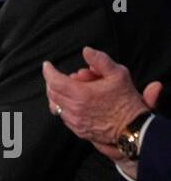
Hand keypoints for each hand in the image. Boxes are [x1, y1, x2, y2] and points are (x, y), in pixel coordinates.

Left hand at [43, 47, 161, 156]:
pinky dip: (65, 107)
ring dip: (59, 95)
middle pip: (52, 93)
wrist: (133, 127)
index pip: (55, 81)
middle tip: (59, 75)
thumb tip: (86, 51)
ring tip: (72, 88)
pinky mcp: (77, 130)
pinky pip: (63, 116)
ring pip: (55, 106)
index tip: (47, 65)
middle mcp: (74, 109)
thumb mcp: (118, 74)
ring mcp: (74, 121)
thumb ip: (100, 60)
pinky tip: (77, 102)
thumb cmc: (127, 100)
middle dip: (52, 82)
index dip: (49, 71)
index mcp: (82, 94)